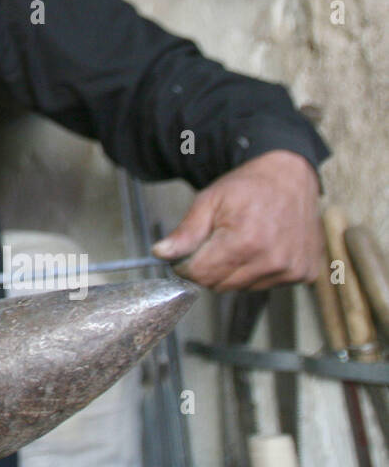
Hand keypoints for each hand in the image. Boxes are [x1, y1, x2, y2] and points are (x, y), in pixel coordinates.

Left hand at [152, 150, 322, 291]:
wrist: (291, 177)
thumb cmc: (248, 187)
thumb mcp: (209, 201)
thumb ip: (186, 232)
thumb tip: (161, 254)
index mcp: (245, 242)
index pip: (201, 275)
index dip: (186, 266)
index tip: (187, 254)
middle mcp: (272, 261)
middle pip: (220, 285)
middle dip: (209, 269)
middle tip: (214, 243)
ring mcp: (291, 270)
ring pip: (242, 288)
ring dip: (233, 271)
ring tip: (240, 242)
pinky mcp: (304, 274)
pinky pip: (266, 285)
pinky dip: (257, 272)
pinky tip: (261, 248)